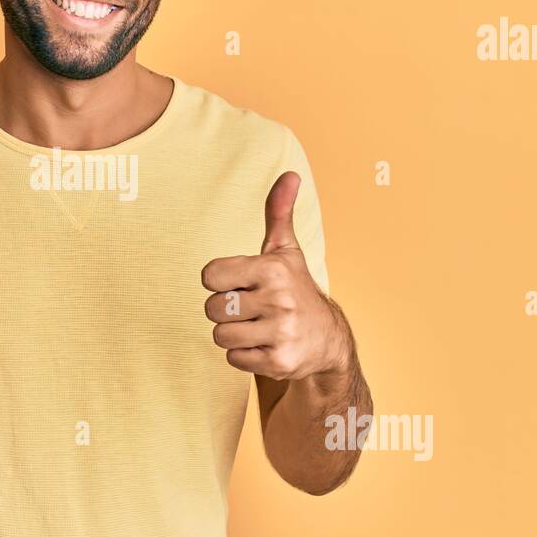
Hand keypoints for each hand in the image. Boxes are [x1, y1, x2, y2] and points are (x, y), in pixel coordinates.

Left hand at [201, 172, 345, 382]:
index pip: (209, 276)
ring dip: (233, 335)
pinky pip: (234, 359)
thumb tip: (290, 174)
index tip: (241, 283)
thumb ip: (278, 213)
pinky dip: (244, 356)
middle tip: (250, 309)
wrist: (328, 339)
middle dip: (225, 311)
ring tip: (257, 327)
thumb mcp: (286, 251)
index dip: (219, 282)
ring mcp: (280, 332)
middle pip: (211, 309)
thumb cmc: (295, 289)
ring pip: (220, 336)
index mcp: (272, 269)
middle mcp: (278, 299)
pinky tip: (264, 345)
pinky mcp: (279, 361)